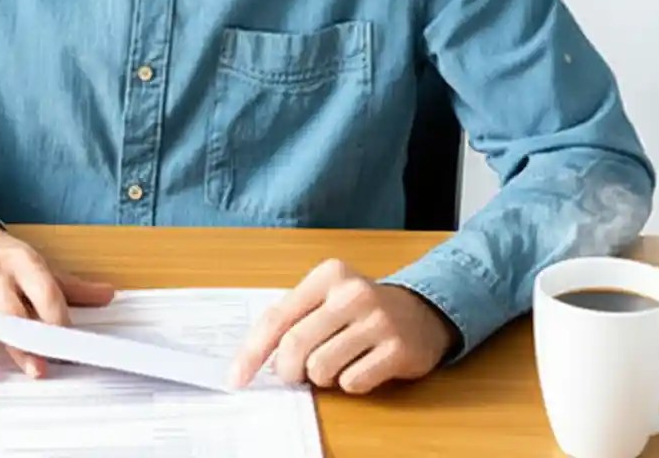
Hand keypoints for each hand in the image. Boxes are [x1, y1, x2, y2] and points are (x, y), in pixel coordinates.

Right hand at [0, 222, 114, 383]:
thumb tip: (108, 296)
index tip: (66, 341)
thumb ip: (70, 286)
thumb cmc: (2, 259)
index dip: (55, 316)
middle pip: (8, 310)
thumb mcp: (36, 266)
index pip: (43, 290)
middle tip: (36, 369)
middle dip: (21, 341)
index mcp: (20, 262)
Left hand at [229, 258, 456, 393]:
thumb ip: (292, 320)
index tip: (237, 377)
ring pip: (321, 368)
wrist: (422, 313)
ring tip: (337, 363)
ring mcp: (378, 320)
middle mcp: (352, 293)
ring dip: (322, 377)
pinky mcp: (398, 349)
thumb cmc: (359, 310)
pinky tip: (362, 367)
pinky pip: (353, 382)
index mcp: (327, 275)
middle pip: (295, 346)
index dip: (252, 352)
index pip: (277, 318)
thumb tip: (254, 361)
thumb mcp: (325, 299)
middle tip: (294, 376)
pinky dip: (350, 384)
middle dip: (287, 370)